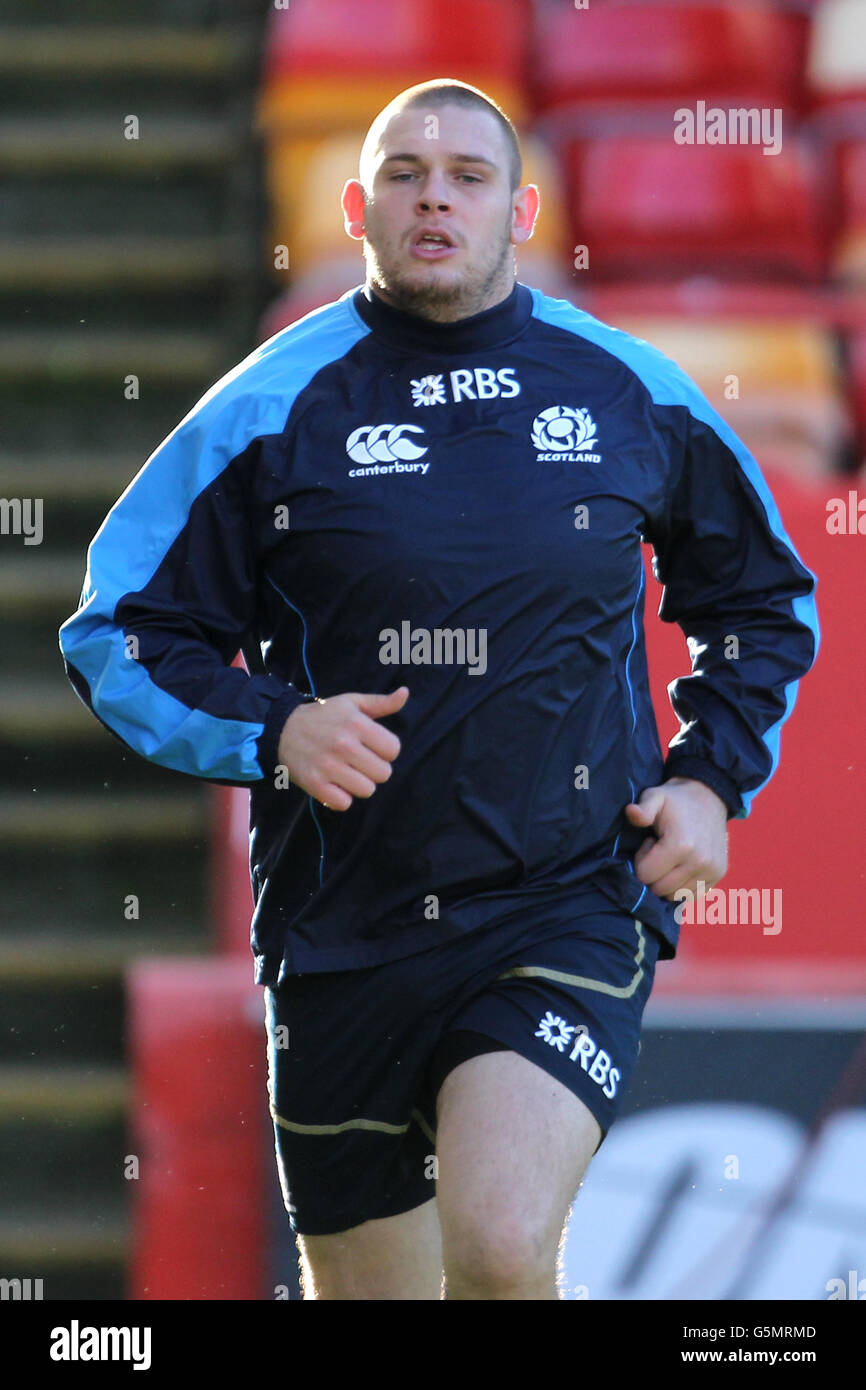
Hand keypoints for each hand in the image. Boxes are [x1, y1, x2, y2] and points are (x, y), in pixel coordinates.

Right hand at [276, 686, 408, 810]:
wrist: (281, 730)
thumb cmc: (323, 716)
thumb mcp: (351, 703)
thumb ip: (381, 703)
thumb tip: (405, 693)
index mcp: (357, 724)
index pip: (393, 750)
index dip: (385, 750)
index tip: (371, 747)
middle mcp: (344, 745)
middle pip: (384, 774)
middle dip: (373, 769)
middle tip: (357, 761)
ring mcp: (329, 766)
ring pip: (367, 790)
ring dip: (359, 784)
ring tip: (346, 772)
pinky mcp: (315, 784)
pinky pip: (344, 803)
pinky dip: (341, 797)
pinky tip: (333, 783)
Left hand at [623, 777, 727, 900]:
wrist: (709, 797)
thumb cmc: (675, 800)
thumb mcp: (655, 797)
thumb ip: (643, 808)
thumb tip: (631, 812)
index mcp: (681, 845)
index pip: (645, 875)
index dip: (641, 860)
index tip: (650, 842)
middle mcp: (699, 862)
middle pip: (659, 889)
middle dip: (653, 872)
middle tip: (659, 850)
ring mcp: (711, 870)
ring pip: (674, 895)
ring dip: (667, 879)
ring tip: (671, 856)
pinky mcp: (718, 875)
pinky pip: (691, 895)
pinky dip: (681, 885)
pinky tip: (682, 864)